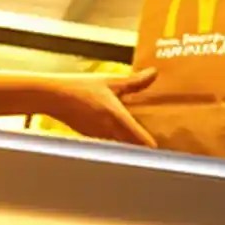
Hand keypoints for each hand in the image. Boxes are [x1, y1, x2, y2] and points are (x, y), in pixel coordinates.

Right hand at [0, 68, 157, 146]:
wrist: (54, 97)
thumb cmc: (81, 87)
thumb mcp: (110, 82)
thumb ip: (134, 82)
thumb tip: (154, 73)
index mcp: (117, 118)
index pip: (142, 142)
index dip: (156, 149)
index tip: (170, 151)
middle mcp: (110, 132)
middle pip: (135, 150)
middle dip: (147, 150)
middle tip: (165, 150)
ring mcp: (101, 138)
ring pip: (123, 149)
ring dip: (134, 148)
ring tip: (149, 147)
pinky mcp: (93, 139)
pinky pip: (112, 145)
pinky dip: (121, 144)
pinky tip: (126, 139)